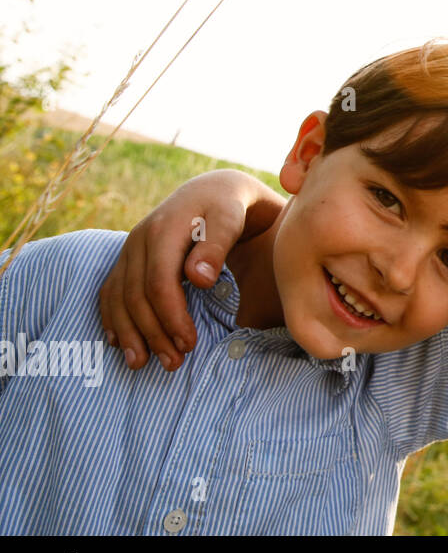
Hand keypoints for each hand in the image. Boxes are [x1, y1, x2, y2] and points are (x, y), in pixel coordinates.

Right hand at [97, 169, 285, 369]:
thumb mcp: (232, 217)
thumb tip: (197, 279)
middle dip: (152, 333)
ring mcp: (130, 248)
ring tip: (142, 364)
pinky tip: (118, 342)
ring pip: (118, 297)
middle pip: (135, 295)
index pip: (158, 282)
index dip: (171, 317)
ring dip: (129, 333)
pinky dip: (111, 318)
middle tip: (174, 364)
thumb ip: (217, 246)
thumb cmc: (232, 206)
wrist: (215, 189)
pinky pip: (110, 291)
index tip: (190, 344)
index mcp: (164, 229)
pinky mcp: (129, 257)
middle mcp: (139, 238)